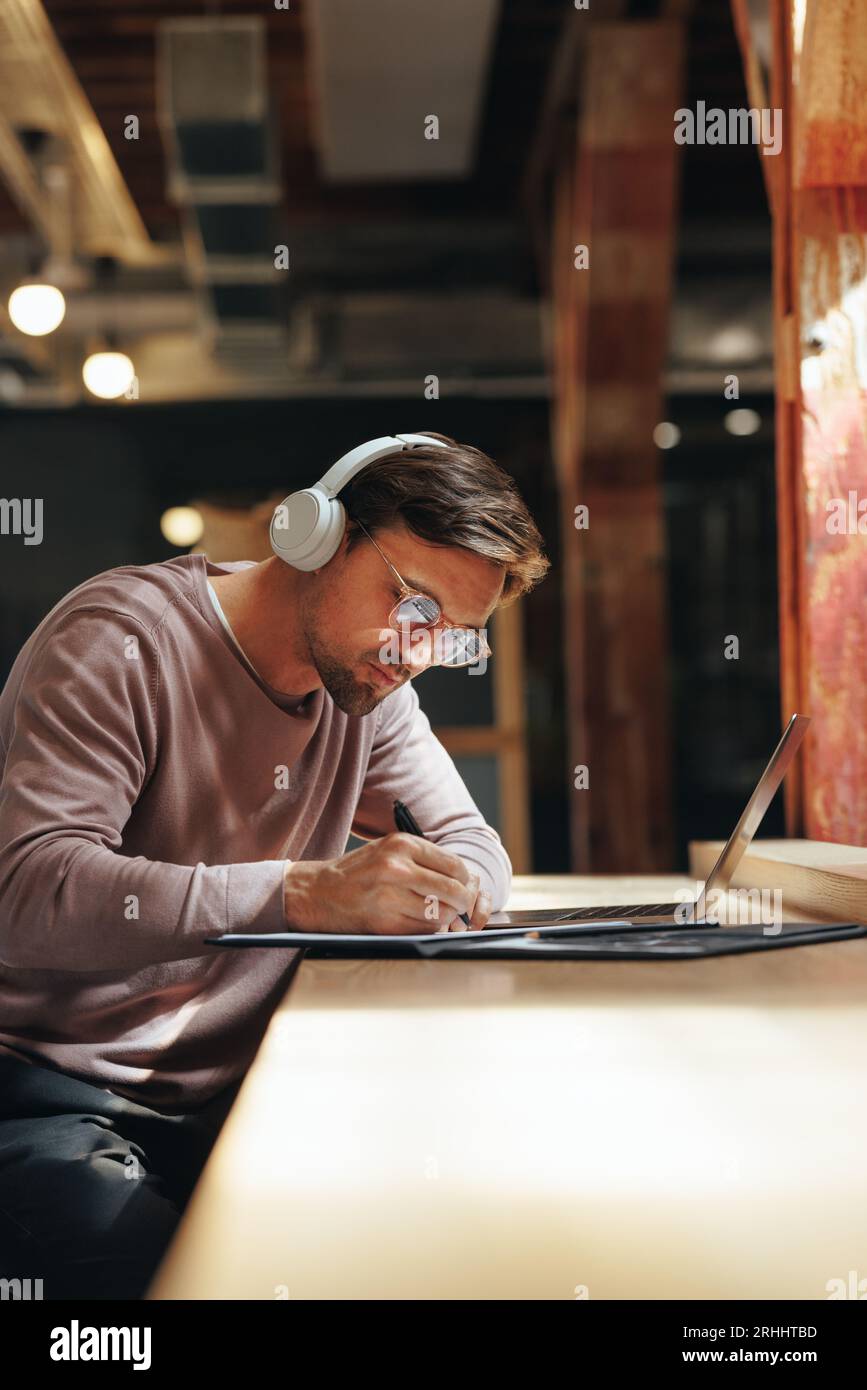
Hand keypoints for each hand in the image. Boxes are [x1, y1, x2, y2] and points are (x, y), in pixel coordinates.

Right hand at [282, 833, 488, 935]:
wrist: (317, 892)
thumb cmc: (357, 872)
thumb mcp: (389, 852)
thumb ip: (424, 861)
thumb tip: (466, 881)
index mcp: (402, 845)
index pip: (455, 865)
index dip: (466, 881)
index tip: (464, 888)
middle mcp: (397, 867)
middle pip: (454, 890)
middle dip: (462, 903)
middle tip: (459, 907)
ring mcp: (390, 896)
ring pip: (442, 913)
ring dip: (445, 918)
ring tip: (435, 914)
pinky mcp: (384, 921)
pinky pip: (423, 929)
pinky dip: (427, 928)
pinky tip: (416, 921)